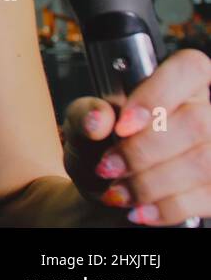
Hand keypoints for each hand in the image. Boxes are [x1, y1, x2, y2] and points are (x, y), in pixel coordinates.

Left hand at [62, 48, 210, 225]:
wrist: (107, 190)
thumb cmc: (100, 148)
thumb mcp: (81, 126)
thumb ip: (84, 114)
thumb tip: (98, 119)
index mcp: (180, 83)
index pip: (190, 68)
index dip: (159, 95)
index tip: (121, 125)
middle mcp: (209, 111)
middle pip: (197, 121)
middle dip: (143, 151)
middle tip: (106, 167)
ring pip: (203, 162)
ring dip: (150, 183)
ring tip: (115, 192)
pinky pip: (207, 198)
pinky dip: (165, 208)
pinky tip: (139, 211)